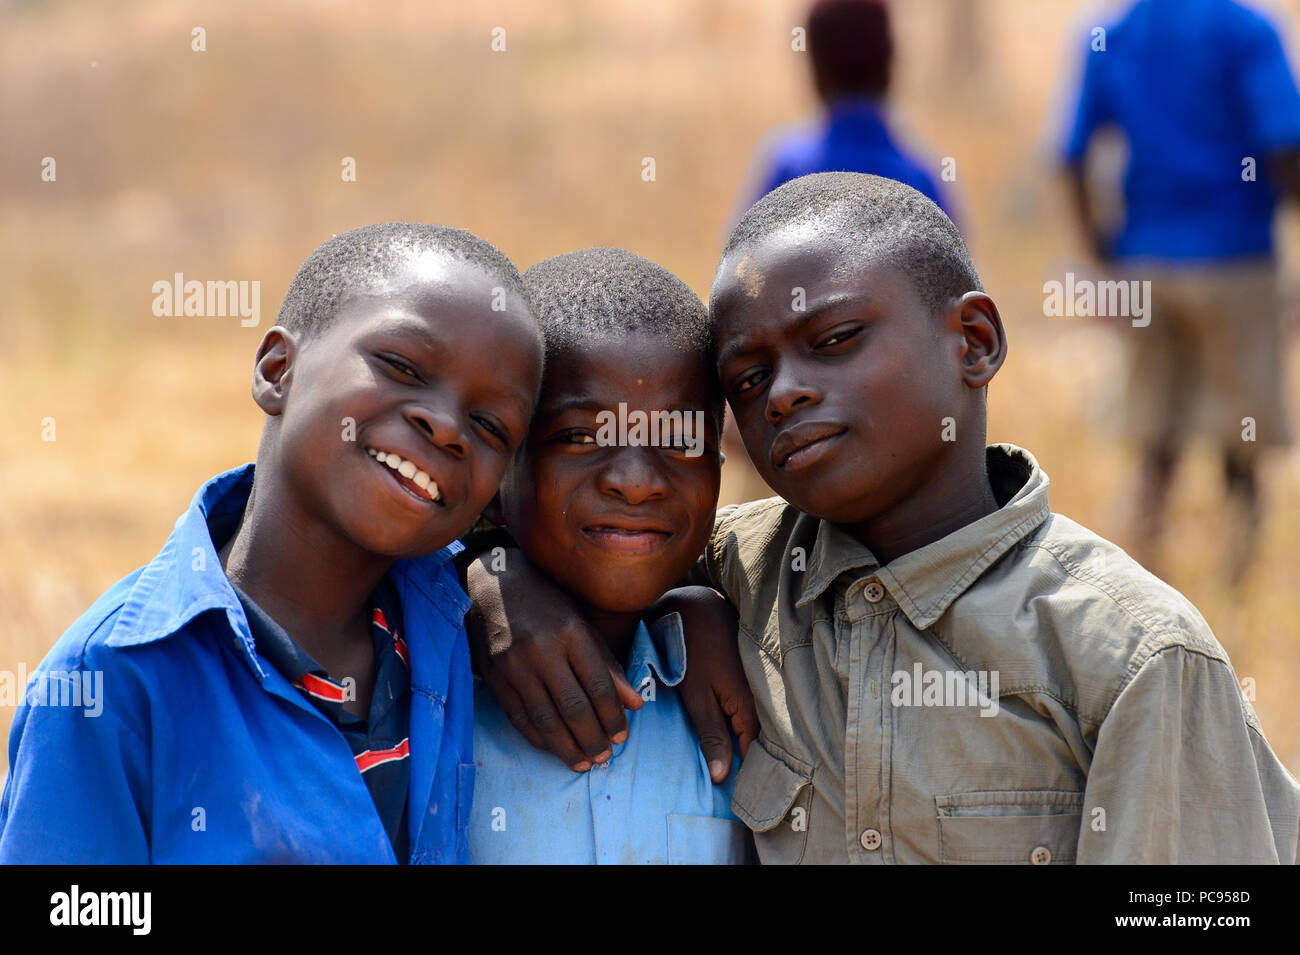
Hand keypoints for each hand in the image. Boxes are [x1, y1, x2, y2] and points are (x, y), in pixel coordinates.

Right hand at [466, 549, 642, 769]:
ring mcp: (514, 666)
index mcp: (570, 632)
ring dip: (567, 747)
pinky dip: (539, 738)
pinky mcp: (494, 677)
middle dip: (593, 738)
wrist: (493, 586)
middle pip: (573, 707)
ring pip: (545, 719)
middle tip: (605, 757)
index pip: (598, 685)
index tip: (622, 735)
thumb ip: (608, 665)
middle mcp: (541, 650)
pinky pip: (519, 718)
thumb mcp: (583, 623)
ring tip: (583, 763)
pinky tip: (554, 748)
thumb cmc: (547, 603)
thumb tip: (635, 704)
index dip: (613, 716)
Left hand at [650, 586, 757, 781]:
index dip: (745, 777)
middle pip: (758, 739)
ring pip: (757, 722)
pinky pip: (753, 706)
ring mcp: (759, 684)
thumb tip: (721, 777)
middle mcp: (761, 697)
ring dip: (746, 739)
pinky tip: (732, 729)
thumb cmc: (690, 651)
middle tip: (733, 785)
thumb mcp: (695, 696)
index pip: (753, 753)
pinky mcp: (753, 675)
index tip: (735, 799)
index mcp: (748, 706)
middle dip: (748, 761)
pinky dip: (743, 720)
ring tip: (733, 761)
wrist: (697, 606)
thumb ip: (711, 734)